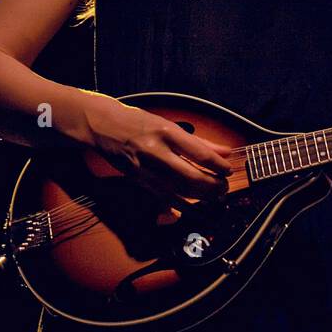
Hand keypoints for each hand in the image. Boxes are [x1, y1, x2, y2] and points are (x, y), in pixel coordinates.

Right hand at [83, 94, 233, 201]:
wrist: (103, 126)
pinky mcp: (138, 181)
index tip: (229, 171)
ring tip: (215, 197)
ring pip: (179, 190)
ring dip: (201, 197)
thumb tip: (226, 152)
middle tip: (224, 188)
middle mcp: (157, 151)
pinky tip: (196, 209)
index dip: (219, 166)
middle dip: (213, 186)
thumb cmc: (140, 122)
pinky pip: (164, 198)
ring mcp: (146, 168)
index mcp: (168, 132)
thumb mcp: (170, 125)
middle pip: (192, 176)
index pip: (201, 154)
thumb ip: (200, 141)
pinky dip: (182, 206)